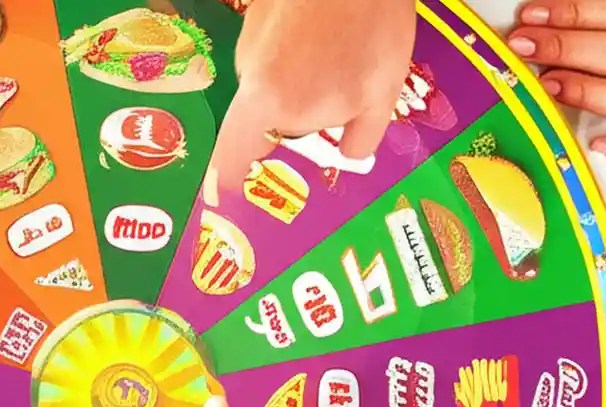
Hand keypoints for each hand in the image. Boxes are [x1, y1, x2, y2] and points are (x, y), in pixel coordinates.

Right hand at [207, 0, 417, 199]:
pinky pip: (277, 50)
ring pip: (276, 80)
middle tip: (343, 87)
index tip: (224, 190)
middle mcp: (250, 76)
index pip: (232, 153)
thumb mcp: (381, 92)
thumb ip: (361, 136)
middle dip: (303, 111)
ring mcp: (250, 41)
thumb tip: (349, 155)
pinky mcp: (257, 16)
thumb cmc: (370, 26)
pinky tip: (333, 28)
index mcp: (272, 104)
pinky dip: (301, 48)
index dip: (226, 175)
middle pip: (272, 116)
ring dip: (305, 76)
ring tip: (346, 48)